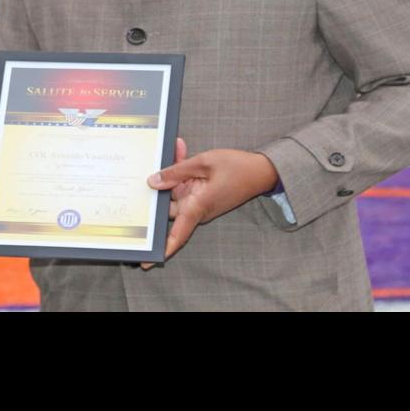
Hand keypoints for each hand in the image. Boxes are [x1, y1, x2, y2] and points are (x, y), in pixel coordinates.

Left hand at [142, 138, 278, 264]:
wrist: (262, 171)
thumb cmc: (238, 167)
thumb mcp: (204, 162)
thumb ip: (177, 171)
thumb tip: (153, 182)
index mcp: (198, 206)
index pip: (177, 233)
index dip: (162, 248)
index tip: (147, 261)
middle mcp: (198, 209)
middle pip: (168, 204)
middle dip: (159, 185)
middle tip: (149, 164)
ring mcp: (200, 204)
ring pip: (175, 192)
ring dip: (173, 172)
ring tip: (176, 148)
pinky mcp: (203, 197)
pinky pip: (185, 186)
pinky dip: (182, 172)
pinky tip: (181, 150)